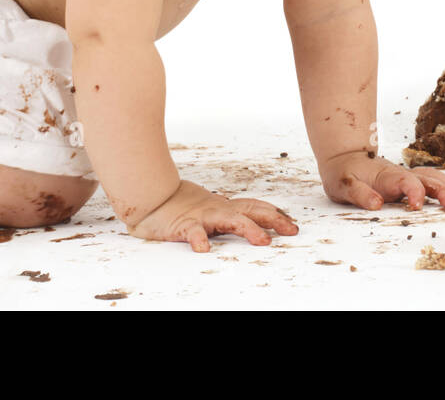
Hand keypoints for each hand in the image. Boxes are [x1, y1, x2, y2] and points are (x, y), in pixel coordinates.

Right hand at [128, 180, 298, 251]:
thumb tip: (250, 225)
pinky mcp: (183, 225)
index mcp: (223, 207)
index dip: (275, 214)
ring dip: (248, 230)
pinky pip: (192, 233)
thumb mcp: (208, 209)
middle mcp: (217, 209)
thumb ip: (227, 216)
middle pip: (251, 211)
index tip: (293, 223)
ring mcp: (202, 216)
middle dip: (274, 220)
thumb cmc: (179, 206)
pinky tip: (204, 250)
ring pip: (229, 220)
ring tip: (263, 241)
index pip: (254, 207)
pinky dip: (198, 240)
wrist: (151, 195)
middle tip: (291, 231)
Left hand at [320, 151, 444, 210]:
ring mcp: (407, 176)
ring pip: (432, 177)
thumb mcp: (343, 184)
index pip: (404, 182)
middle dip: (440, 190)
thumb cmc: (344, 173)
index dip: (413, 192)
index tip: (418, 206)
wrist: (345, 158)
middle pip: (425, 179)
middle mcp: (400, 174)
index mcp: (386, 176)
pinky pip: (432, 179)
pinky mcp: (409, 180)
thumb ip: (360, 194)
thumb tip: (377, 204)